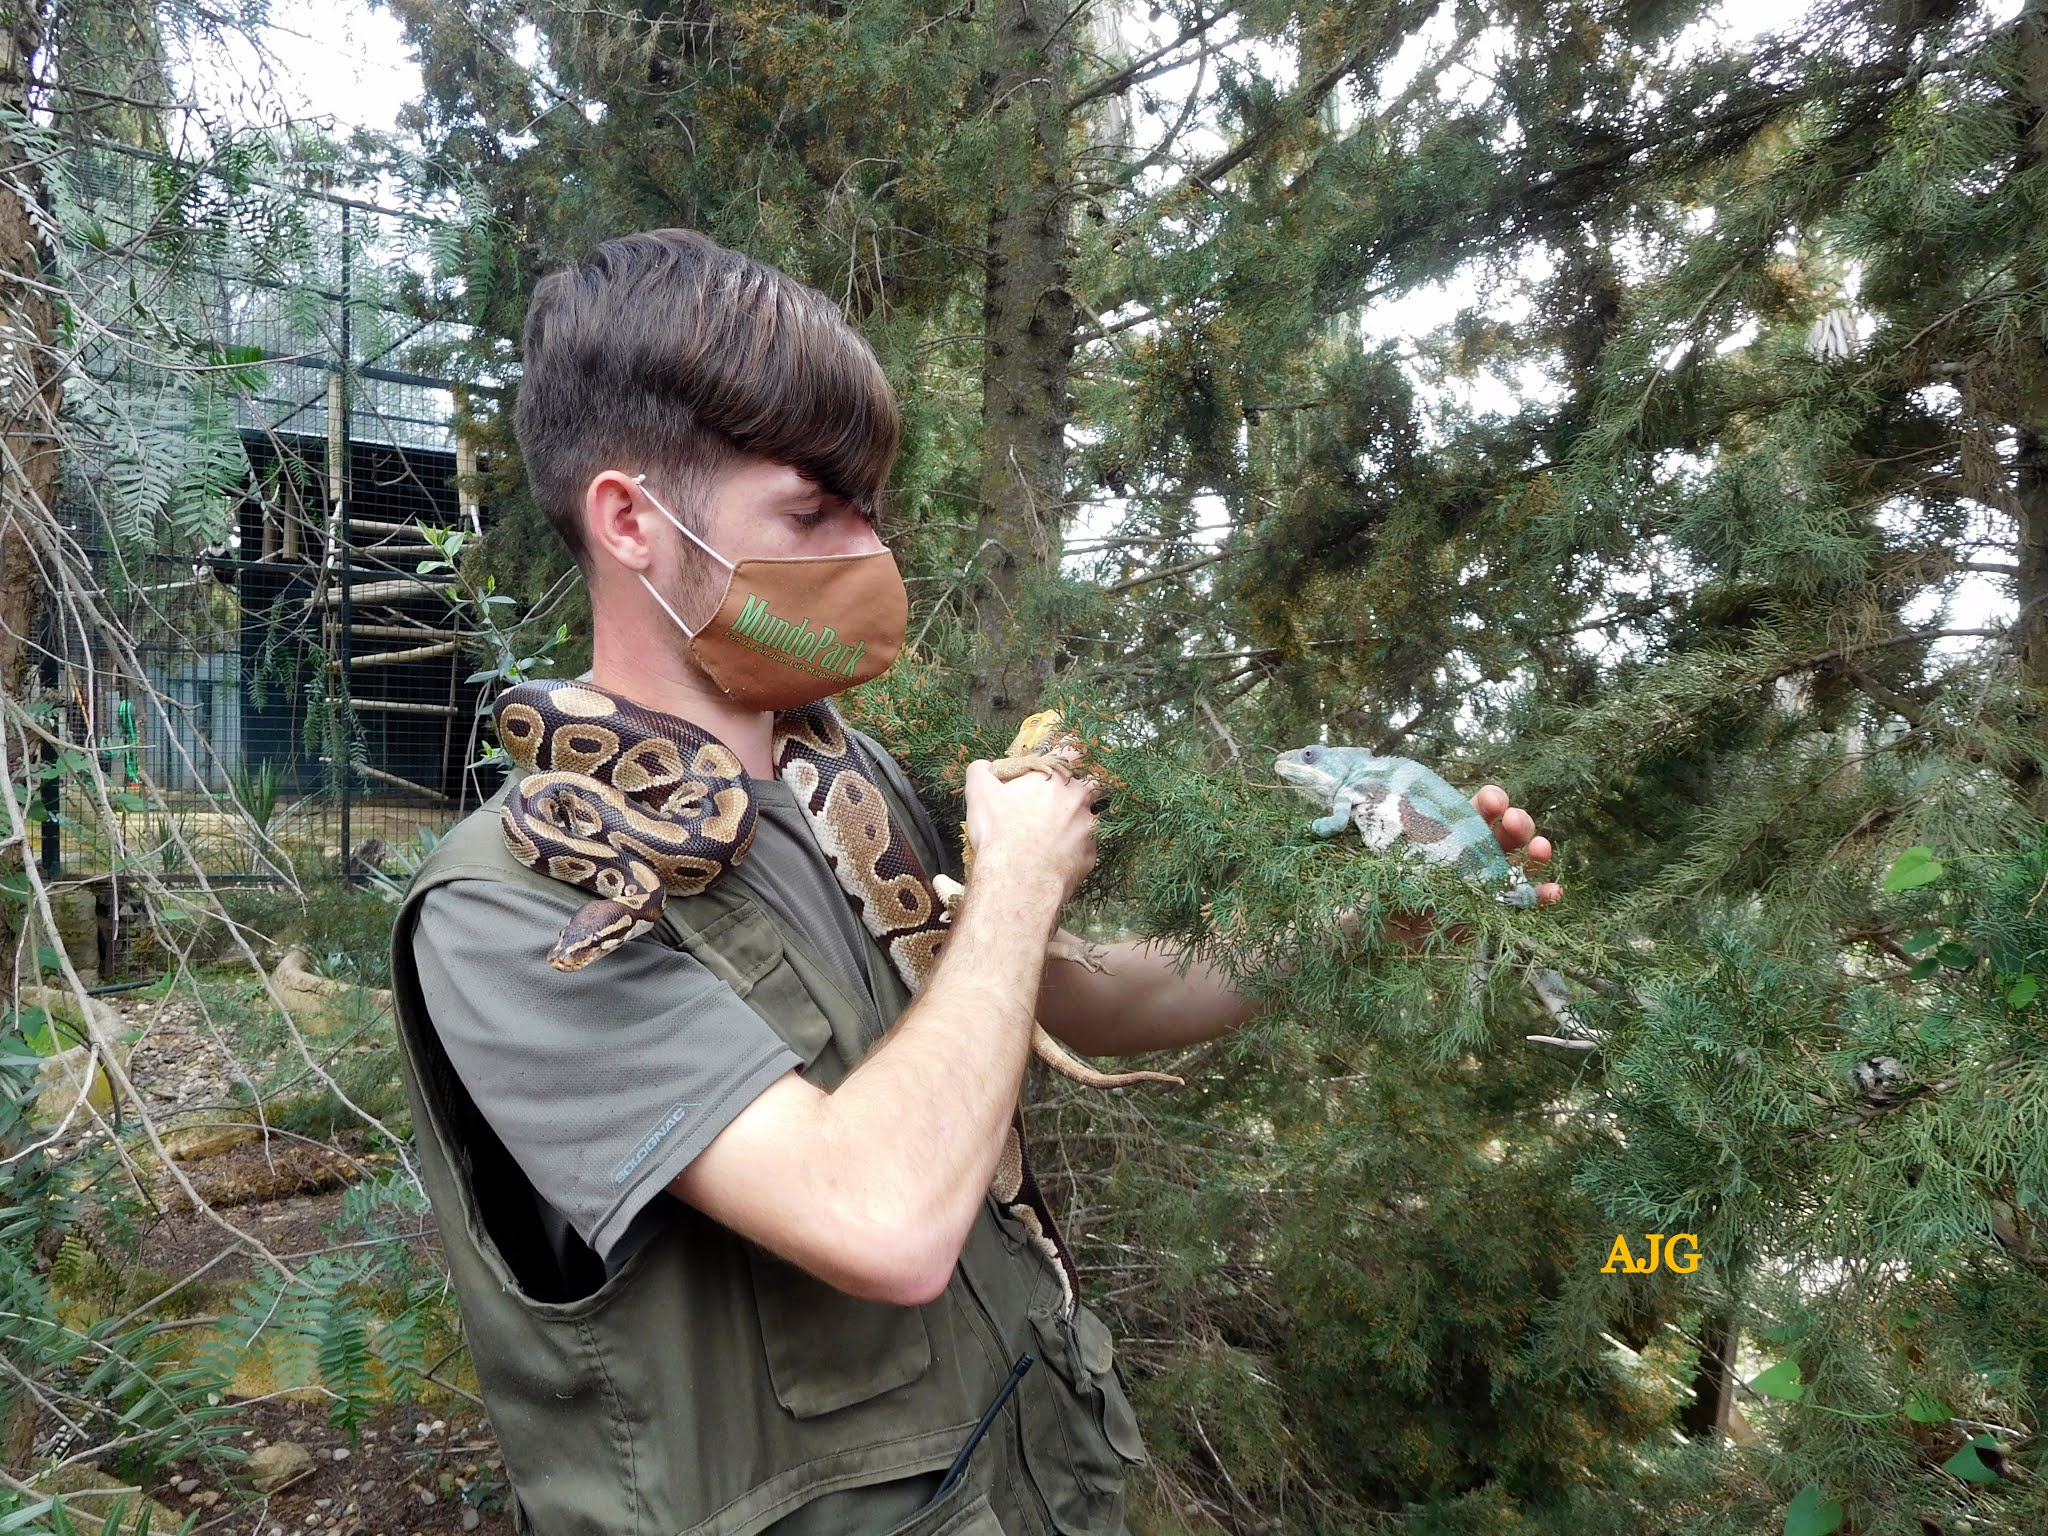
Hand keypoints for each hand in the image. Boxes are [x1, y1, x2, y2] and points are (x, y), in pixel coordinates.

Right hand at [964, 756, 1098, 906]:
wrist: (1016, 879)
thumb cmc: (999, 833)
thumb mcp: (979, 793)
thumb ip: (981, 771)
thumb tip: (983, 766)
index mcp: (1055, 778)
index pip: (1072, 753)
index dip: (1066, 757)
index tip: (1058, 766)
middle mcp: (1079, 800)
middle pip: (1087, 787)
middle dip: (1072, 794)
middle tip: (1049, 808)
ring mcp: (1088, 829)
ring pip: (1087, 819)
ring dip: (1073, 824)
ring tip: (1048, 838)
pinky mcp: (1090, 856)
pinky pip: (1084, 848)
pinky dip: (1071, 851)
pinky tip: (1052, 858)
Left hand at [1363, 786, 1562, 948]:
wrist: (1385, 932)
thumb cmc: (1385, 890)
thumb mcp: (1390, 864)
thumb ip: (1403, 852)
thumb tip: (1407, 828)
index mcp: (1451, 832)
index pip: (1476, 810)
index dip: (1488, 801)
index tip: (1493, 800)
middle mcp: (1475, 852)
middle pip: (1505, 832)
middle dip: (1515, 822)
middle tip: (1513, 821)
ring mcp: (1489, 880)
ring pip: (1522, 861)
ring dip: (1536, 852)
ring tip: (1541, 848)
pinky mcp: (1496, 909)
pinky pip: (1524, 901)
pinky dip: (1542, 895)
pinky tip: (1554, 891)